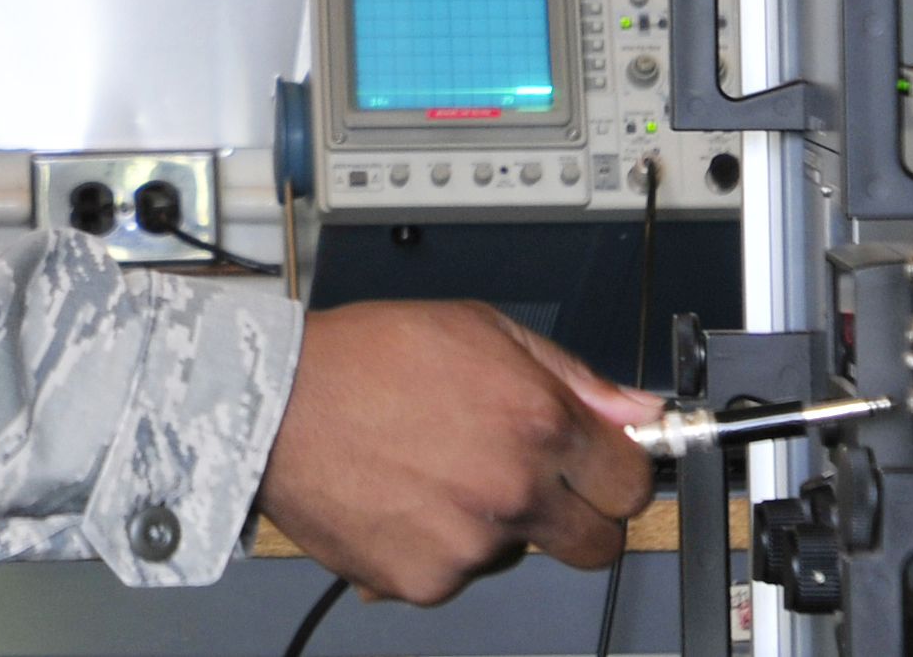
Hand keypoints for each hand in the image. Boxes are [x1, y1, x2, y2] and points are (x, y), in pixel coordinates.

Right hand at [255, 301, 662, 604]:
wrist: (275, 404)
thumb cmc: (368, 357)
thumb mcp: (481, 329)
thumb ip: (571, 376)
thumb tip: (637, 408)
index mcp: (537, 422)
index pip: (632, 482)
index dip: (619, 471)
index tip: (602, 466)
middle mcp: (512, 489)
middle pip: (598, 543)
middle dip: (579, 516)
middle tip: (532, 482)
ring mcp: (469, 546)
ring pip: (517, 555)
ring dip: (496, 525)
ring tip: (439, 471)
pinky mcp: (423, 582)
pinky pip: (456, 574)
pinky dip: (438, 546)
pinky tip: (407, 498)